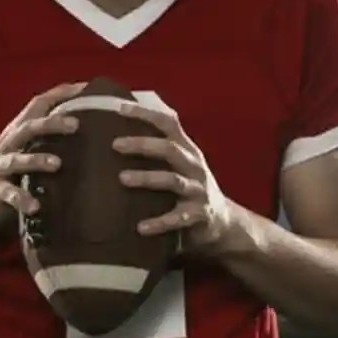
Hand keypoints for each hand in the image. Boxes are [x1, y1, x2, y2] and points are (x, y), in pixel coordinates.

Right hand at [0, 81, 86, 234]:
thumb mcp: (30, 155)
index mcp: (17, 133)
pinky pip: (7, 194)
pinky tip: (35, 206)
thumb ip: (50, 141)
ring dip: (36, 160)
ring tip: (57, 164)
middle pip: (27, 128)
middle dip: (50, 123)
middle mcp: (6, 145)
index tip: (85, 88)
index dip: (60, 94)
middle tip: (76, 124)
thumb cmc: (15, 179)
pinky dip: (21, 199)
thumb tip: (90, 129)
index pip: (38, 105)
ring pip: (16, 160)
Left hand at [112, 98, 239, 258]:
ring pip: (172, 180)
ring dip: (147, 178)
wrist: (223, 221)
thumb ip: (157, 149)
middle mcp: (194, 165)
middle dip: (142, 144)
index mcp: (186, 149)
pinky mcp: (200, 214)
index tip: (120, 109)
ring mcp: (198, 190)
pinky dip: (159, 223)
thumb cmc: (189, 187)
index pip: (168, 123)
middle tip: (115, 144)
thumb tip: (118, 130)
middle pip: (169, 149)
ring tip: (122, 178)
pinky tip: (140, 228)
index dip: (146, 114)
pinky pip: (178, 218)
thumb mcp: (178, 164)